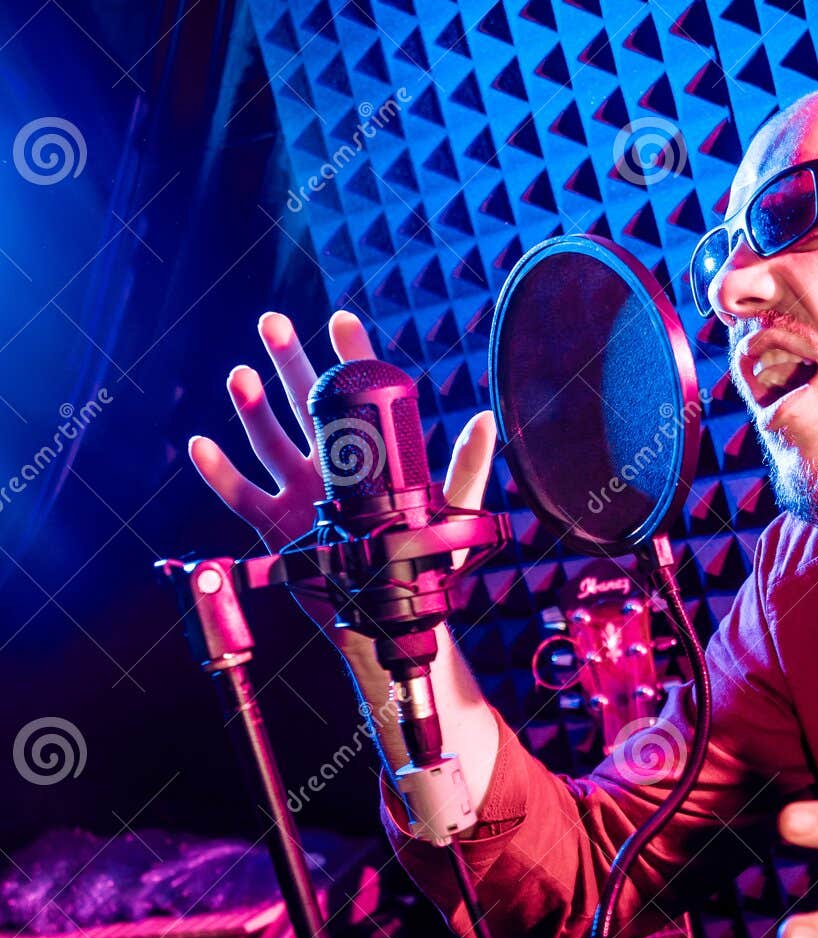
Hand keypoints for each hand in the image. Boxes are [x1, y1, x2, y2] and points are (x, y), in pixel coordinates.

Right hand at [187, 311, 498, 591]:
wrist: (391, 611)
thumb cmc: (423, 558)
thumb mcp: (451, 512)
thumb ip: (467, 465)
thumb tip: (488, 418)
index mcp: (369, 455)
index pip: (360, 395)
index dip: (351, 358)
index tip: (342, 319)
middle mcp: (329, 465)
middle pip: (303, 403)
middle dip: (287, 363)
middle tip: (272, 322)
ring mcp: (299, 492)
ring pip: (269, 441)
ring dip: (252, 409)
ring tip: (241, 374)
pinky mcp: (277, 526)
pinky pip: (242, 496)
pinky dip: (219, 473)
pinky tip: (201, 444)